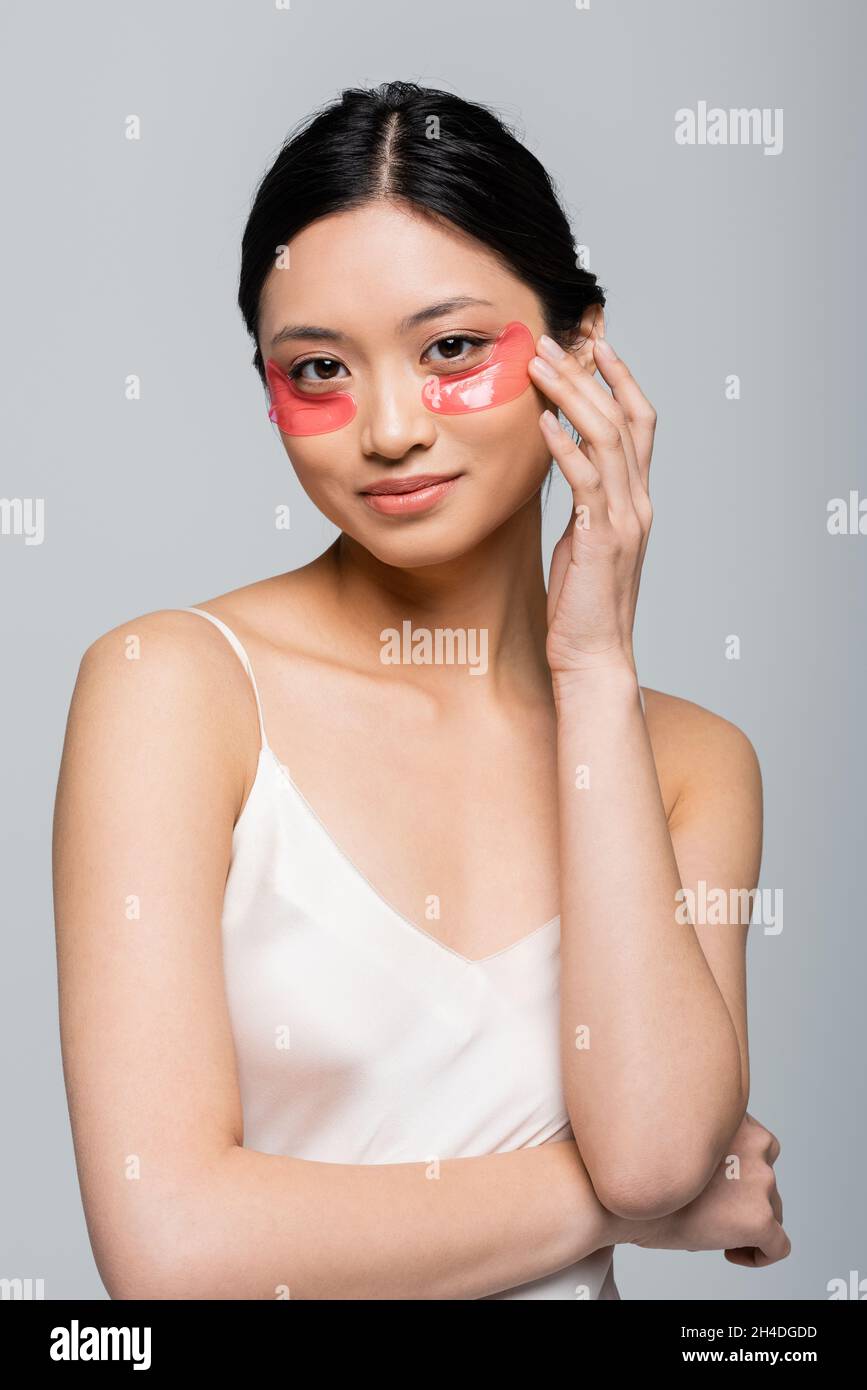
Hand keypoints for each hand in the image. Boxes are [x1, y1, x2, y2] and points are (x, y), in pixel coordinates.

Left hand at [528, 335, 655, 681]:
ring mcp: (624, 520)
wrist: (594, 656)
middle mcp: (638, 502)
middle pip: (623, 418)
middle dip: (587, 374)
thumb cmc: (582, 603)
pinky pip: (587, 483)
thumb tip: (561, 461)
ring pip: (606, 439)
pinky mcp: (602, 541)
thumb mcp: (583, 539)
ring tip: (539, 366)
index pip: (638, 422)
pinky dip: (566, 448)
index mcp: (635, 499)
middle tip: (551, 341)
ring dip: (572, 397)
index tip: (596, 344)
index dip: (621, 379)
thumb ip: (582, 500)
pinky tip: (543, 423)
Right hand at [627, 1112, 790, 1267]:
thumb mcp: (675, 1137)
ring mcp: (761, 1182)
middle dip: (743, 1198)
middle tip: (709, 1211)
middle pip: (767, 1180)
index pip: (760, 1145)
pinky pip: (777, 1247)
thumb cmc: (638, 1173)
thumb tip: (712, 1163)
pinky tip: (729, 1253)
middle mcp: (755, 1145)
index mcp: (736, 1119)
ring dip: (748, 1221)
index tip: (716, 1187)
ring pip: (773, 1211)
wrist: (618, 1199)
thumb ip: (704, 1140)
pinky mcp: (759, 1219)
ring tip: (713, 1232)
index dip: (741, 1170)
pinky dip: (760, 1254)